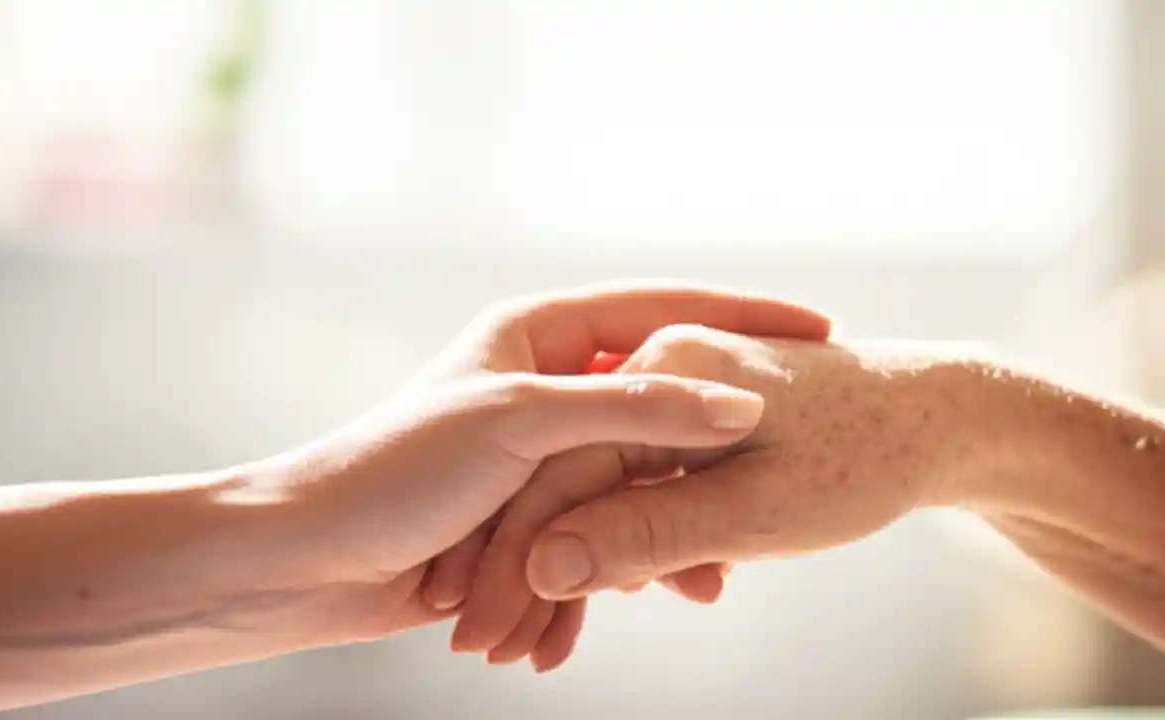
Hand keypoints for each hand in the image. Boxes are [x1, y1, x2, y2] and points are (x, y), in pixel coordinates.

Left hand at [245, 286, 830, 646]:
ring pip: (638, 473)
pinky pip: (607, 526)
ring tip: (738, 556)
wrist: (312, 559)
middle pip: (658, 397)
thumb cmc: (398, 470)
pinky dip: (637, 556)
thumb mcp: (523, 423)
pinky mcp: (528, 515)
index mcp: (534, 331)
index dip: (743, 318)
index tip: (823, 330)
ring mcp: (538, 454)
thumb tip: (739, 405)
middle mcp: (540, 383)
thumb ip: (633, 410)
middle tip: (798, 448)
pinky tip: (679, 586)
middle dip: (720, 437)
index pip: (661, 309)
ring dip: (682, 514)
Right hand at [450, 325, 967, 668]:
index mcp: (662, 365)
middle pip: (568, 483)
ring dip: (585, 567)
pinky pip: (641, 488)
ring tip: (549, 644)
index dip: (519, 558)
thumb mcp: (752, 513)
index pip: (559, 473)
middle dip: (538, 571)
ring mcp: (672, 398)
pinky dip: (638, 545)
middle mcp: (654, 370)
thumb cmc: (861, 459)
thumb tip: (548, 567)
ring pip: (601, 492)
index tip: (485, 630)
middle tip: (502, 649)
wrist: (938, 421)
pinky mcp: (694, 429)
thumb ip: (646, 535)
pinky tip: (644, 599)